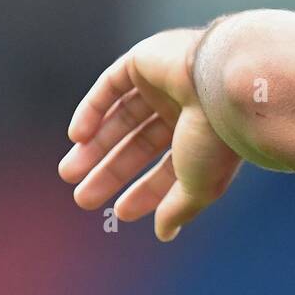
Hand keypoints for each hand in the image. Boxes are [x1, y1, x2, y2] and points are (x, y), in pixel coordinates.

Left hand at [59, 28, 242, 241]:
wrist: (226, 85)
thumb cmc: (218, 138)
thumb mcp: (198, 183)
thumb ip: (179, 208)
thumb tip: (164, 233)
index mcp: (205, 135)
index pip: (168, 166)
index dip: (145, 191)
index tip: (121, 213)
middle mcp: (185, 108)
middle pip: (138, 143)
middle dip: (110, 171)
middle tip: (83, 198)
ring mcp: (164, 82)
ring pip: (120, 117)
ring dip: (94, 145)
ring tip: (68, 173)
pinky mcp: (144, 60)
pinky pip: (110, 86)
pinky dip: (92, 110)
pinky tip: (77, 137)